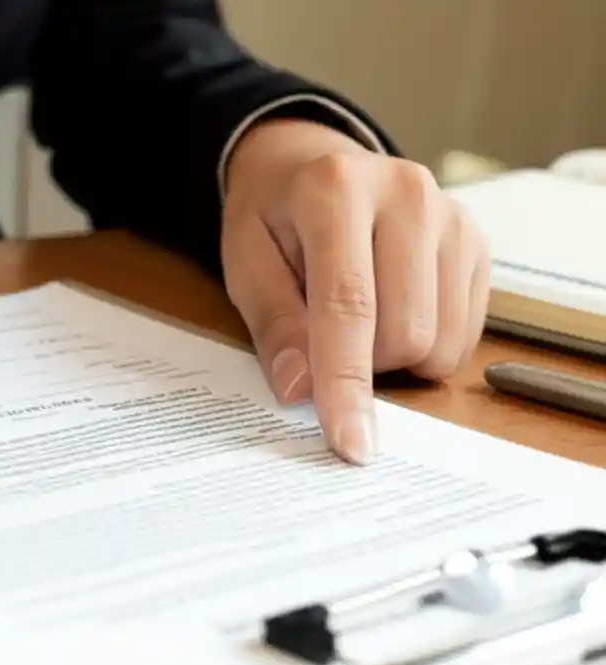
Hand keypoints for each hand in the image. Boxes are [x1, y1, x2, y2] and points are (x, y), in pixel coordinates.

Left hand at [221, 119, 488, 464]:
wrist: (311, 163)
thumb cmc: (273, 218)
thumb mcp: (244, 263)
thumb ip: (274, 324)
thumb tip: (301, 389)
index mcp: (336, 189)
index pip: (348, 306)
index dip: (346, 383)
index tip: (350, 443)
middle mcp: (407, 193)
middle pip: (404, 332)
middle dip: (362, 363)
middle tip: (322, 336)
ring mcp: (452, 215)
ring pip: (441, 342)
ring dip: (394, 357)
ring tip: (358, 317)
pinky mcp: (477, 242)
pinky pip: (465, 334)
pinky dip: (425, 345)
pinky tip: (392, 308)